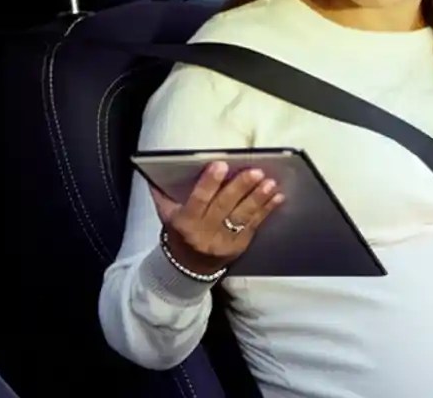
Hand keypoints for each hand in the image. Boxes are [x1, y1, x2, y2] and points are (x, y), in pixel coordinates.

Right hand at [150, 160, 284, 274]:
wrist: (188, 268)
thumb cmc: (178, 233)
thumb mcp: (167, 216)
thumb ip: (163, 194)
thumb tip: (155, 169)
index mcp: (184, 223)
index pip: (197, 200)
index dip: (209, 183)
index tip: (221, 165)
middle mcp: (204, 233)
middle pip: (224, 207)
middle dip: (240, 188)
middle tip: (255, 171)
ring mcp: (224, 241)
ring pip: (242, 217)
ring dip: (258, 198)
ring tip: (270, 183)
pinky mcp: (240, 245)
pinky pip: (255, 225)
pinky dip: (267, 210)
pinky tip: (277, 196)